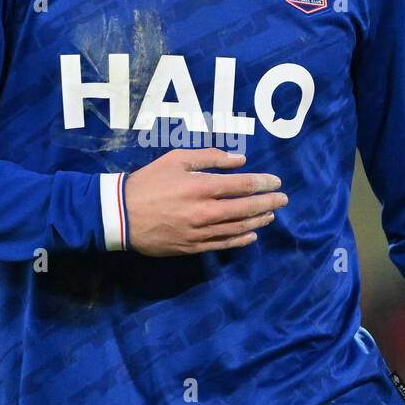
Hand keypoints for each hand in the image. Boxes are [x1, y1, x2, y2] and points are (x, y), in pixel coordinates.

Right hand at [122, 147, 287, 256]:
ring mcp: (199, 232)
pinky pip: (223, 244)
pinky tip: (251, 234)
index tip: (276, 182)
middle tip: (283, 199)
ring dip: (258, 221)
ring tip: (271, 214)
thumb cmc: (148, 182)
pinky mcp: (192, 247)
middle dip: (268, 203)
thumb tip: (240, 160)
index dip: (263, 183)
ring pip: (237, 228)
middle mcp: (204, 211)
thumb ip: (209, 158)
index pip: (242, 185)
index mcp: (200, 187)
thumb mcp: (176, 159)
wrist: (121, 214)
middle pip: (246, 208)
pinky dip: (241, 240)